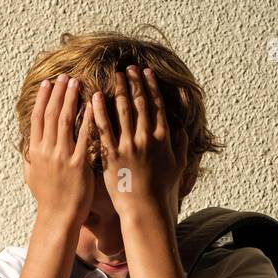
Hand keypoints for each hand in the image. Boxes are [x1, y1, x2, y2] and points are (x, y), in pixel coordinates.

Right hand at [23, 74, 95, 225]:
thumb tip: (28, 144)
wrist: (59, 217)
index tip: (48, 83)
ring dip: (71, 99)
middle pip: (52, 114)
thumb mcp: (32, 176)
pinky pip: (84, 137)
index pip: (38, 118)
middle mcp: (47, 151)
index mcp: (36, 152)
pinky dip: (88, 119)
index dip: (43, 99)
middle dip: (58, 93)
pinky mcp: (78, 164)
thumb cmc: (48, 198)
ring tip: (77, 83)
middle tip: (65, 76)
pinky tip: (94, 105)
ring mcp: (62, 156)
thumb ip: (30, 157)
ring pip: (66, 121)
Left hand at [91, 66, 188, 219]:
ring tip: (114, 76)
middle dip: (134, 83)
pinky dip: (99, 111)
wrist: (145, 210)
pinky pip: (104, 128)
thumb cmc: (161, 191)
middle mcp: (147, 139)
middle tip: (129, 68)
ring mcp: (129, 146)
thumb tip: (181, 130)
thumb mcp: (178, 166)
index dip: (151, 87)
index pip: (157, 106)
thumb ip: (180, 145)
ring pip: (123, 111)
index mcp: (163, 139)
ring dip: (118, 90)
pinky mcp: (113, 155)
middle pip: (140, 103)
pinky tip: (95, 97)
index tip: (146, 73)